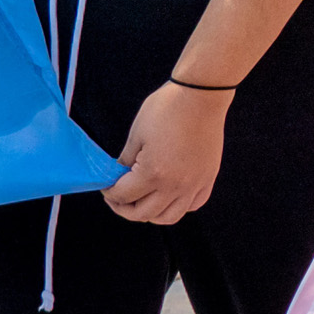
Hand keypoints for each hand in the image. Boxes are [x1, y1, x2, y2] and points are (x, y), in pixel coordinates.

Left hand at [104, 81, 230, 223]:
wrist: (201, 96)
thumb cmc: (167, 109)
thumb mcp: (137, 134)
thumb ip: (126, 161)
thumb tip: (119, 177)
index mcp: (153, 173)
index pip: (124, 196)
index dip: (109, 193)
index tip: (106, 186)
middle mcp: (175, 185)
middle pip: (143, 213)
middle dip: (124, 208)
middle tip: (118, 197)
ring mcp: (194, 184)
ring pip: (169, 217)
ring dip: (151, 214)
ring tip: (143, 201)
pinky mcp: (208, 177)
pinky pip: (193, 204)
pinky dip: (179, 206)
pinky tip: (169, 194)